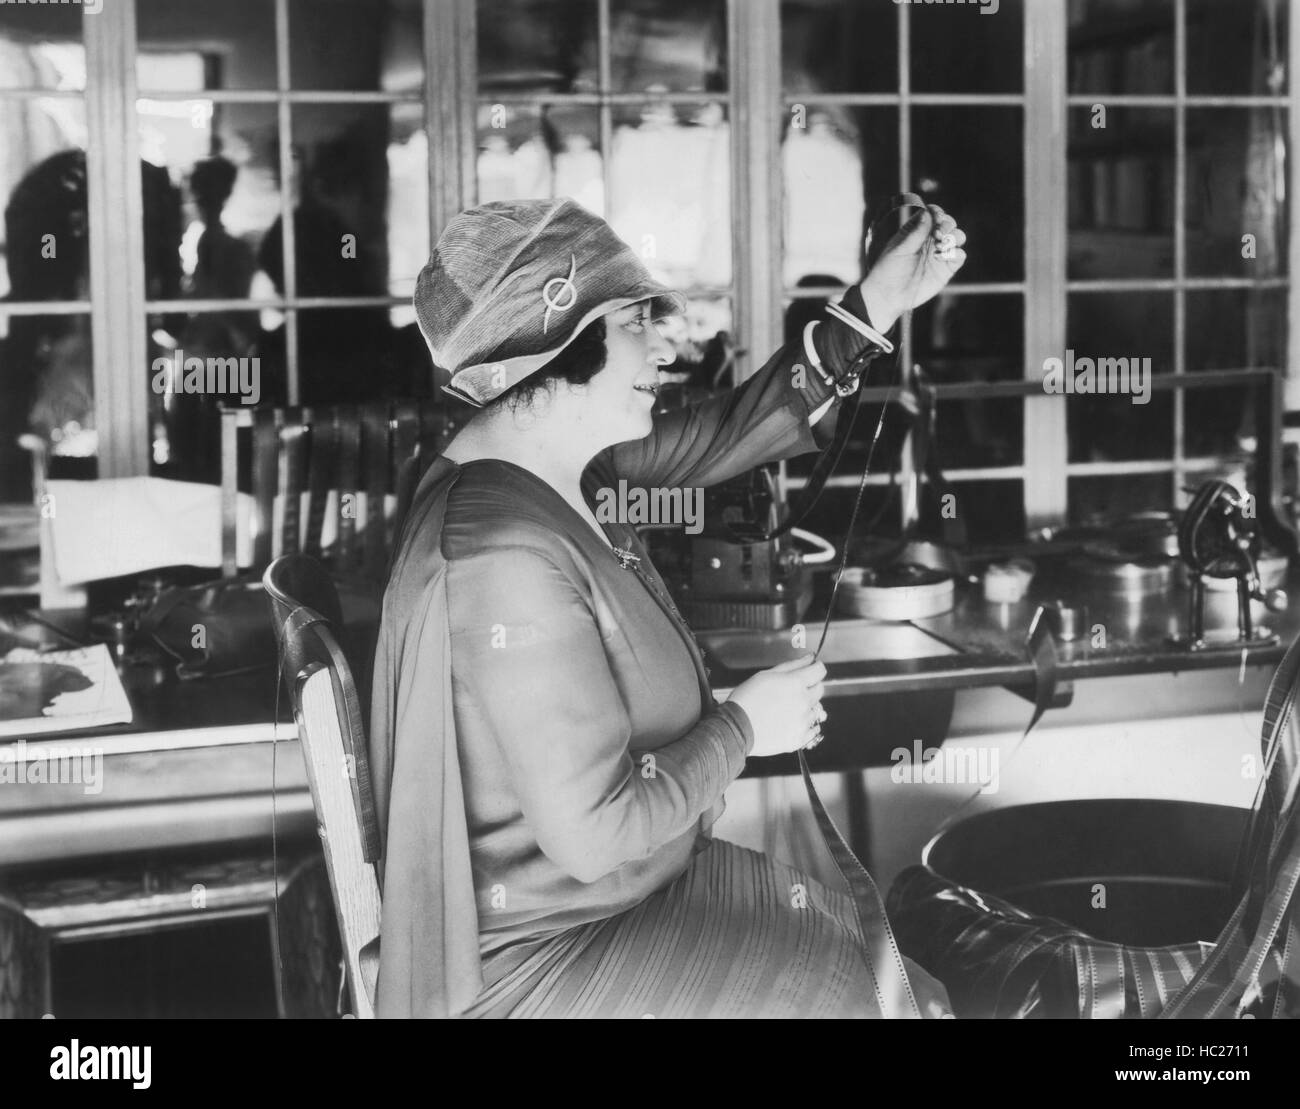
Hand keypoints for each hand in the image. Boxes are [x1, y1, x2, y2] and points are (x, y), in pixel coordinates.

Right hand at [725, 654, 826, 758]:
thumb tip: (810, 658)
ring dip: (807, 707)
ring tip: (786, 710)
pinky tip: (790, 723)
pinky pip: (814, 729)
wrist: (736, 728)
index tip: (810, 670)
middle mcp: (804, 702)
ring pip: (816, 710)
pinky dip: (806, 725)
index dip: (815, 668)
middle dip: (810, 687)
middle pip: (820, 689)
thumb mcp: (766, 675)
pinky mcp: (800, 738)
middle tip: (792, 691)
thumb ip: (793, 665)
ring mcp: (803, 722)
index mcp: (796, 683)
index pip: (820, 671)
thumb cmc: (747, 699)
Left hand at [859, 204, 966, 332]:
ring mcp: (939, 254)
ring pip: (957, 237)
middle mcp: (930, 240)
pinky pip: (959, 256)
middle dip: (947, 224)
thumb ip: (916, 232)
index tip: (936, 217)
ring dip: (954, 237)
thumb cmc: (888, 271)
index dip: (937, 213)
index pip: (933, 214)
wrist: (889, 297)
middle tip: (939, 233)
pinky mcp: (946, 269)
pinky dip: (956, 253)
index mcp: (916, 231)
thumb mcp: (899, 249)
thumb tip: (927, 213)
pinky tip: (942, 257)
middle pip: (948, 223)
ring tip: (941, 245)